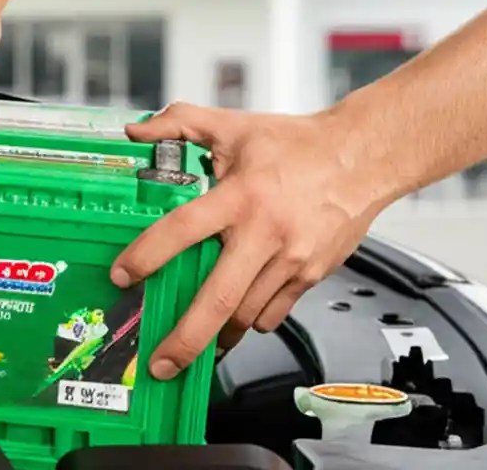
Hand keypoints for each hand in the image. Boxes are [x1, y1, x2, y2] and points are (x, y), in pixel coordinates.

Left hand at [113, 102, 384, 380]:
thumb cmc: (296, 143)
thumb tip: (135, 130)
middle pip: (219, 299)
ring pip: (247, 314)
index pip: (181, 229)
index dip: (147, 255)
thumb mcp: (232, 125)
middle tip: (161, 363)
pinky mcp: (311, 275)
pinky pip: (274, 313)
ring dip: (218, 335)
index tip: (122, 276)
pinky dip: (252, 322)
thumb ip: (179, 123)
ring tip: (195, 344)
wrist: (363, 157)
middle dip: (186, 339)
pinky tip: (238, 317)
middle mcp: (264, 233)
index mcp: (239, 196)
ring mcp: (291, 260)